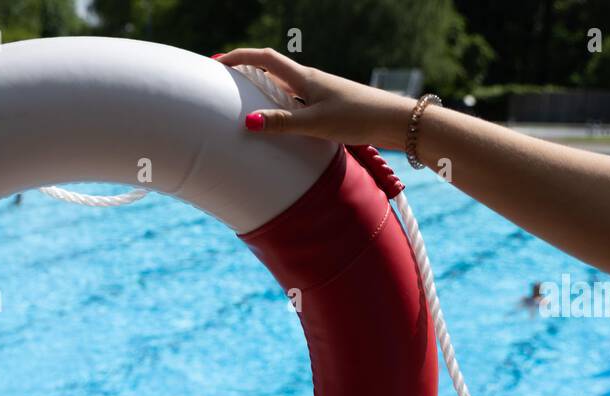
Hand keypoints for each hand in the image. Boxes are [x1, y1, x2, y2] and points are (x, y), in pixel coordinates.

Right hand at [214, 48, 414, 150]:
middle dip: (246, 70)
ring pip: (283, 85)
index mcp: (303, 78)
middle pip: (271, 68)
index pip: (265, 59)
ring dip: (261, 87)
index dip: (240, 58)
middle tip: (225, 78)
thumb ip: (281, 123)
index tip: (218, 61)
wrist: (390, 119)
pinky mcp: (326, 104)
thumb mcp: (314, 123)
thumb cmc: (355, 117)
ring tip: (243, 97)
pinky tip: (277, 117)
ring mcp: (318, 91)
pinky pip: (294, 99)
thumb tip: (247, 121)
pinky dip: (278, 103)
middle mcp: (309, 80)